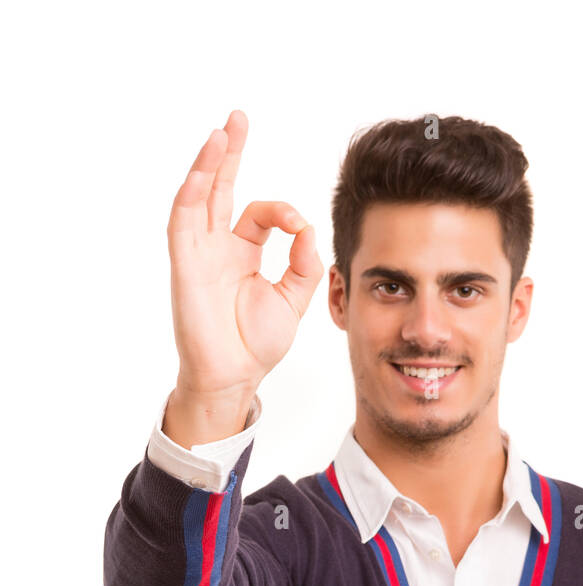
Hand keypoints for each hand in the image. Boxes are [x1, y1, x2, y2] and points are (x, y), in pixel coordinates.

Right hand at [166, 109, 323, 398]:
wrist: (234, 376)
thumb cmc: (256, 345)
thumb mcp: (292, 300)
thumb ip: (303, 265)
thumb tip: (308, 228)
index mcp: (243, 254)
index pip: (259, 214)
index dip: (281, 212)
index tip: (299, 225)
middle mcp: (217, 247)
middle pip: (220, 189)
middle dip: (228, 154)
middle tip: (237, 119)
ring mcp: (198, 254)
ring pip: (198, 197)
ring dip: (207, 165)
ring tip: (220, 134)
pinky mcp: (184, 266)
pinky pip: (182, 223)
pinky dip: (190, 196)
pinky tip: (200, 173)